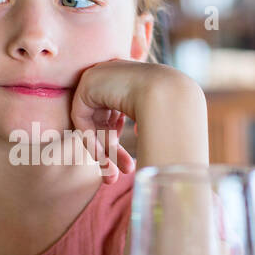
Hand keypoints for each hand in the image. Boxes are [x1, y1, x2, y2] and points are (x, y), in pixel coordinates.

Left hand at [71, 60, 201, 184]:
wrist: (168, 94)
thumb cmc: (172, 111)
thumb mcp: (154, 119)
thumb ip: (143, 123)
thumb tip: (139, 133)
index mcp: (129, 81)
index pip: (114, 115)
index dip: (117, 142)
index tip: (128, 165)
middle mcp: (112, 76)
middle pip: (102, 121)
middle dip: (110, 152)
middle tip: (115, 178)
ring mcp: (98, 78)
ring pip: (92, 124)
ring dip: (102, 152)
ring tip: (111, 178)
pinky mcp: (87, 85)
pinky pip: (82, 119)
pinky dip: (91, 140)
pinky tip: (102, 158)